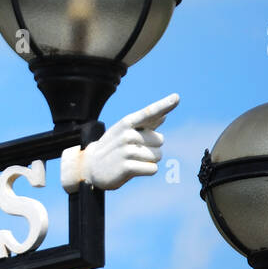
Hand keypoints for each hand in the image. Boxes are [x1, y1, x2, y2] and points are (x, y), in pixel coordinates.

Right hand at [60, 94, 178, 192]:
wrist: (90, 166)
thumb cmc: (113, 147)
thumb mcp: (125, 132)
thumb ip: (145, 125)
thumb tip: (163, 116)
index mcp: (127, 122)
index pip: (149, 112)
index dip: (164, 105)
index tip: (177, 97)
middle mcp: (127, 134)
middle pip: (160, 141)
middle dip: (152, 148)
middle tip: (134, 151)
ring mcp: (126, 151)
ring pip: (157, 156)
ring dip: (149, 160)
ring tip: (132, 160)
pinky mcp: (127, 167)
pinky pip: (152, 169)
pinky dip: (147, 170)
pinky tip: (134, 169)